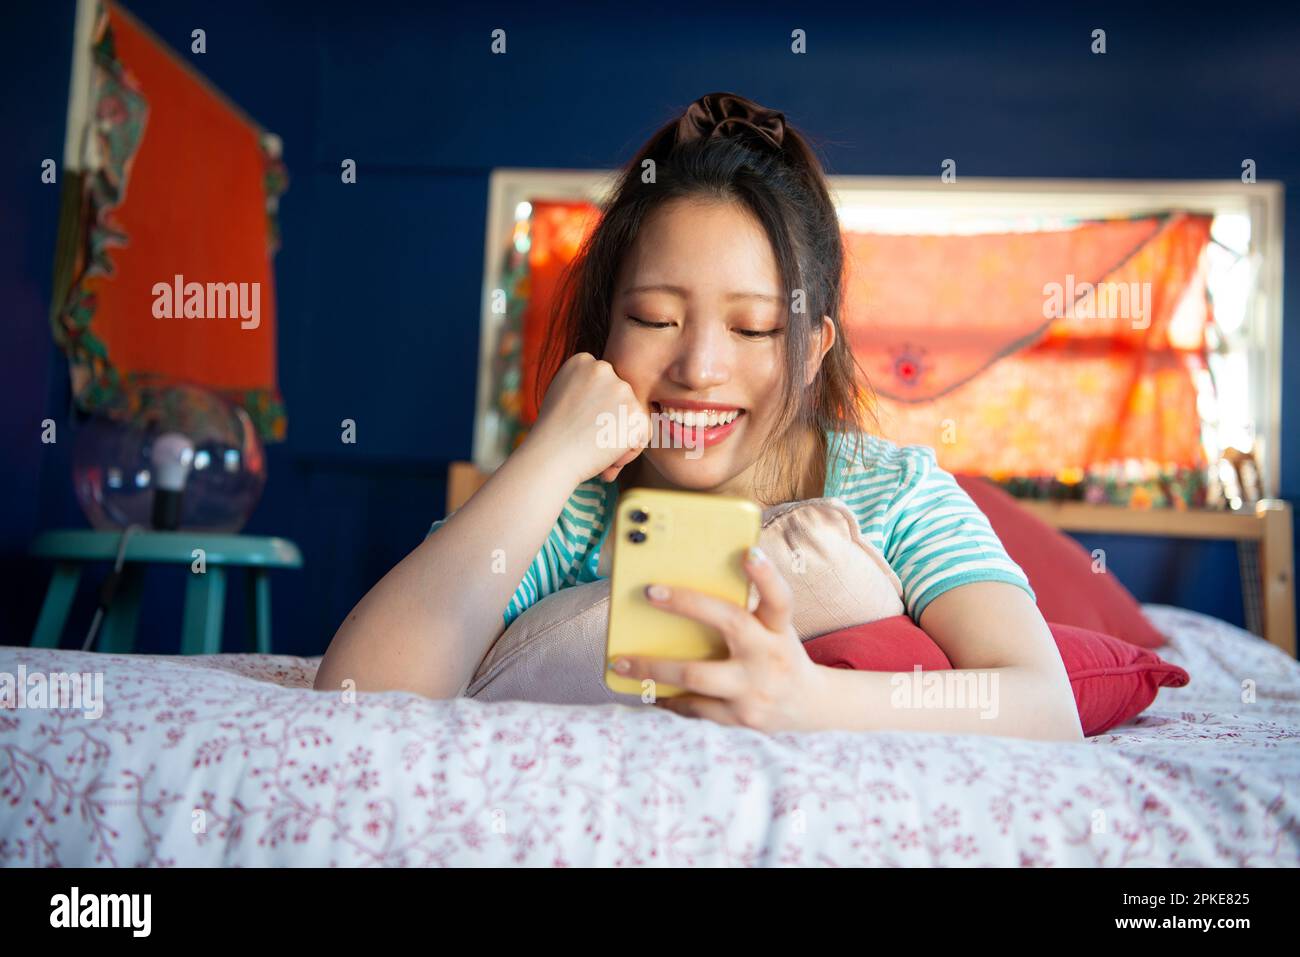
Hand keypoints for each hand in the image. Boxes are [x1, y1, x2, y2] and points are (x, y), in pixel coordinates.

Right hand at [526, 353, 650, 484]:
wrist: (550, 457)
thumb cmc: (552, 434)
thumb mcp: (561, 394)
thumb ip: (584, 384)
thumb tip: (605, 389)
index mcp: (583, 360)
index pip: (605, 382)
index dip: (596, 407)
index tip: (577, 418)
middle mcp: (604, 368)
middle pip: (621, 396)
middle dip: (611, 418)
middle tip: (586, 433)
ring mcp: (621, 389)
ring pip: (633, 415)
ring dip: (620, 432)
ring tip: (594, 443)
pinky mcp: (636, 413)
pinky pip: (643, 433)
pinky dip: (630, 448)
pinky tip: (607, 452)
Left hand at [607, 545, 826, 732]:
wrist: (807, 707)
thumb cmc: (775, 653)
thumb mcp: (772, 628)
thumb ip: (746, 608)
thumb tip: (689, 581)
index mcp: (779, 629)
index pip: (779, 598)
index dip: (766, 576)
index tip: (748, 552)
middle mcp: (770, 656)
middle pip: (732, 623)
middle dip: (688, 604)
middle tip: (651, 591)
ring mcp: (755, 690)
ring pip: (697, 675)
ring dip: (654, 667)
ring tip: (620, 661)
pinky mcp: (740, 718)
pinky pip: (694, 707)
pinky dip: (667, 698)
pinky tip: (645, 690)